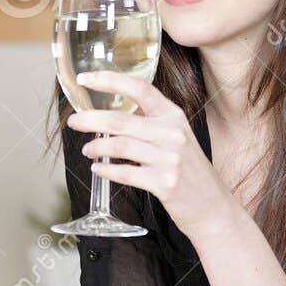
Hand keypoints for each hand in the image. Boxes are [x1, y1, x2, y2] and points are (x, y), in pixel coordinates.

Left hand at [66, 70, 236, 239]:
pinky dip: (107, 171)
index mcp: (173, 115)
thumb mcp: (176, 137)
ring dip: (97, 147)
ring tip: (88, 149)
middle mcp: (172, 133)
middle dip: (90, 119)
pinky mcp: (165, 183)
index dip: (110, 80)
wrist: (212, 206)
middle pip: (120, 120)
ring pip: (119, 146)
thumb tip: (109, 116)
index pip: (140, 88)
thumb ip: (150, 123)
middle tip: (73, 122)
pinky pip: (126, 173)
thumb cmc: (188, 170)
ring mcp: (170, 158)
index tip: (85, 79)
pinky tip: (98, 170)